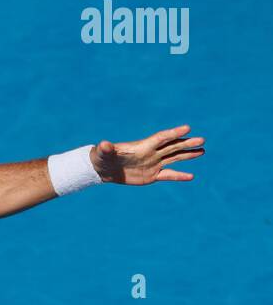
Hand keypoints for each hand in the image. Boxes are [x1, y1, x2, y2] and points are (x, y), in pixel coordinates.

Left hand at [90, 125, 204, 183]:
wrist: (105, 169)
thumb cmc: (103, 157)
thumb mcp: (103, 153)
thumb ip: (106, 148)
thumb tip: (103, 144)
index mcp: (143, 146)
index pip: (161, 138)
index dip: (174, 133)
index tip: (187, 128)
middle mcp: (152, 153)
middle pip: (173, 146)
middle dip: (186, 143)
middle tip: (202, 140)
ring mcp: (154, 163)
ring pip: (174, 158)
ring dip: (188, 155)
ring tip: (202, 151)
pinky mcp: (152, 175)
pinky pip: (169, 175)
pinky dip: (179, 176)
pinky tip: (191, 176)